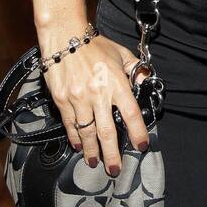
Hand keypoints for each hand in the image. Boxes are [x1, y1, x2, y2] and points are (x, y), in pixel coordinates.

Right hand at [42, 32, 151, 175]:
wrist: (64, 37)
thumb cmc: (93, 46)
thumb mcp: (121, 54)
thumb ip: (135, 69)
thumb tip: (144, 82)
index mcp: (116, 83)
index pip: (131, 114)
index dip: (138, 132)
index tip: (141, 145)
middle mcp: (98, 94)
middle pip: (107, 132)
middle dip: (112, 154)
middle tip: (114, 169)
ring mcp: (78, 99)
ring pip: (86, 132)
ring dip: (91, 150)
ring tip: (95, 161)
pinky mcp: (62, 100)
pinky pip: (70, 124)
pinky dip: (74, 137)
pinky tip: (78, 145)